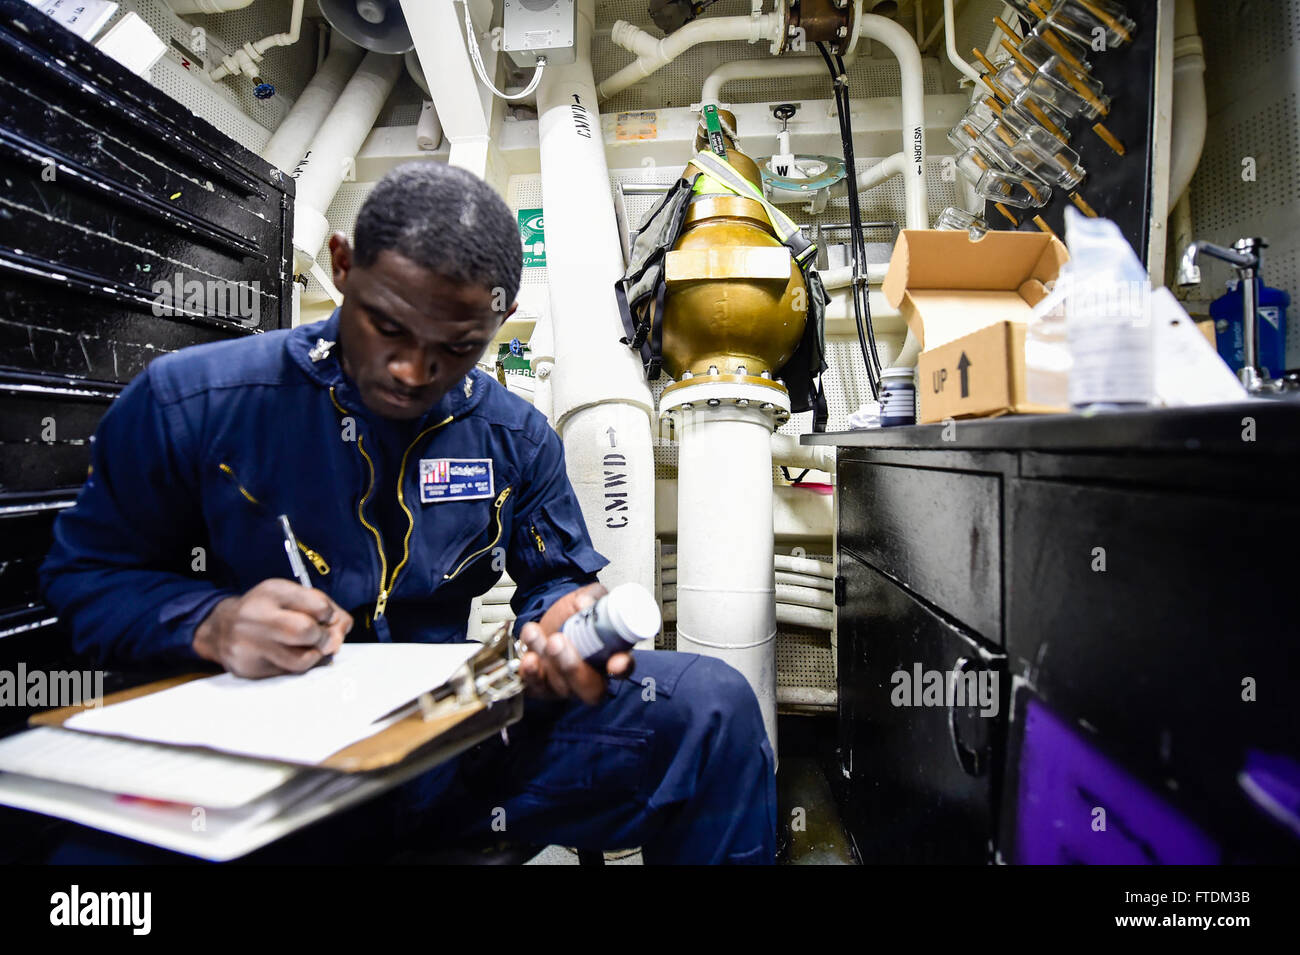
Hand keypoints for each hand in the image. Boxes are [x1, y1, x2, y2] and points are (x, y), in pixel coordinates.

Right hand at [193, 579, 352, 677]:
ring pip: (300, 661)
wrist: (220, 629)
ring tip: (311, 649)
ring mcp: (248, 644)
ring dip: (315, 657)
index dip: (329, 614)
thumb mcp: (291, 597)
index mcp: (272, 592)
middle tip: (325, 639)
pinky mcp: (248, 669)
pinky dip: (299, 666)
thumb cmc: (265, 610)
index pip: (316, 604)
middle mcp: (255, 616)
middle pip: (304, 631)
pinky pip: (287, 674)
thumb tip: (343, 627)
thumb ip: (322, 608)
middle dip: (324, 638)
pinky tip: (294, 656)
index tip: (327, 617)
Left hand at [518, 582, 633, 703]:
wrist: (546, 616)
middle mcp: (590, 677)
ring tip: (535, 633)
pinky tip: (528, 657)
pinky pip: (535, 687)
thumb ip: (592, 597)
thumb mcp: (588, 597)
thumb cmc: (574, 612)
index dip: (622, 667)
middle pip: (589, 688)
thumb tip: (584, 603)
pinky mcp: (541, 687)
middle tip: (558, 642)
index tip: (616, 662)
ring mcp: (565, 685)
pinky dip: (530, 672)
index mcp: (610, 655)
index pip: (623, 668)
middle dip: (572, 668)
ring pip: (559, 684)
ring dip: (545, 659)